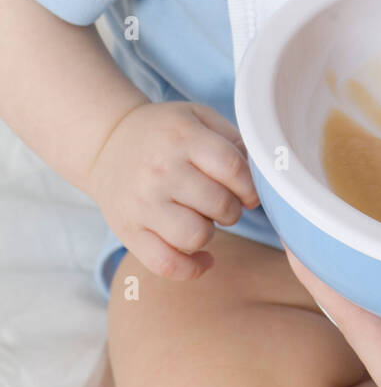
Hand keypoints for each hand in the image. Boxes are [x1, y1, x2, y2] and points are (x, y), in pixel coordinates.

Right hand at [86, 100, 259, 278]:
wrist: (108, 142)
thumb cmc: (165, 132)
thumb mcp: (199, 117)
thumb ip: (233, 139)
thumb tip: (266, 170)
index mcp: (183, 138)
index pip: (232, 167)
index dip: (251, 186)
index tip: (250, 193)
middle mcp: (161, 170)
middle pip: (219, 204)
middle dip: (232, 209)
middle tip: (225, 204)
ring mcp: (143, 203)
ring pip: (196, 236)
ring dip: (211, 233)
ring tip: (205, 220)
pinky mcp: (128, 231)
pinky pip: (166, 264)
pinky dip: (192, 268)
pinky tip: (203, 257)